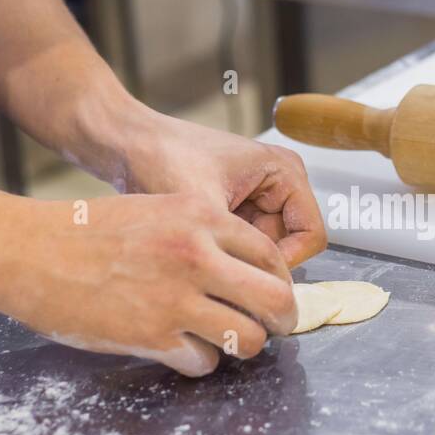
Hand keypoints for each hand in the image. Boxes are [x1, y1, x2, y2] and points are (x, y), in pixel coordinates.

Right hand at [0, 193, 296, 375]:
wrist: (29, 252)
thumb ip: (203, 235)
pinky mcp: (153, 335)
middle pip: (275, 299)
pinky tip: (180, 347)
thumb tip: (245, 270)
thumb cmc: (87, 231)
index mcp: (200, 216)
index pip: (271, 256)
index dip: (280, 280)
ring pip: (249, 338)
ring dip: (243, 345)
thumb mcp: (156, 210)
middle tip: (276, 327)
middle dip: (282, 319)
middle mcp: (196, 254)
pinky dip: (198, 360)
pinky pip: (205, 362)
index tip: (274, 294)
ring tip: (225, 339)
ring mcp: (176, 298)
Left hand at [116, 110, 327, 267]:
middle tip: (218, 268)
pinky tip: (197, 251)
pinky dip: (225, 254)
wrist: (123, 143)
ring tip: (202, 255)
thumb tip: (250, 291)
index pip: (311, 236)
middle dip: (256, 262)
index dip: (284, 263)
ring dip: (238, 260)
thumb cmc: (160, 157)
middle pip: (288, 246)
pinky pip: (243, 246)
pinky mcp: (237, 208)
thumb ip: (234, 249)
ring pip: (264, 251)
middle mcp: (278, 183)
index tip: (248, 276)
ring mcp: (258, 196)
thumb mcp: (203, 207)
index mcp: (285, 172)